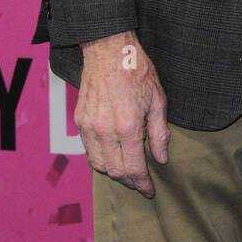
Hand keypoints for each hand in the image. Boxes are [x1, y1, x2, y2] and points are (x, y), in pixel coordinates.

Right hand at [75, 30, 168, 197]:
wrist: (109, 50)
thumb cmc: (137, 71)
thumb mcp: (158, 100)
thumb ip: (159, 133)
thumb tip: (161, 158)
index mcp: (127, 126)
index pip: (133, 168)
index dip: (142, 184)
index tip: (149, 191)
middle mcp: (104, 130)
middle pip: (114, 171)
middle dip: (129, 182)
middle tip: (140, 183)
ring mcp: (88, 126)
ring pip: (98, 164)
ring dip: (113, 173)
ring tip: (128, 172)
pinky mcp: (80, 120)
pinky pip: (88, 149)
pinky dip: (101, 159)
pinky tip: (112, 156)